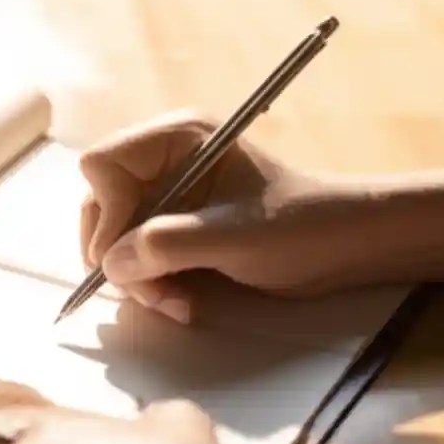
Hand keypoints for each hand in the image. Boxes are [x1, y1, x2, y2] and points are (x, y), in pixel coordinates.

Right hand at [80, 110, 371, 323]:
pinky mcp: (176, 230)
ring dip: (139, 279)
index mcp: (175, 139)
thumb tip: (109, 263)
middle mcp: (163, 162)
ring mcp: (168, 198)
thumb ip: (165, 245)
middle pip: (100, 207)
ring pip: (116, 240)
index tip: (128, 256)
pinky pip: (138, 259)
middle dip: (121, 256)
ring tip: (175, 303)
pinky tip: (183, 303)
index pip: (101, 166)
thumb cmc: (298, 227)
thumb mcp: (232, 236)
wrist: (344, 248)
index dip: (106, 214)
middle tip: (153, 293)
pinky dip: (153, 286)